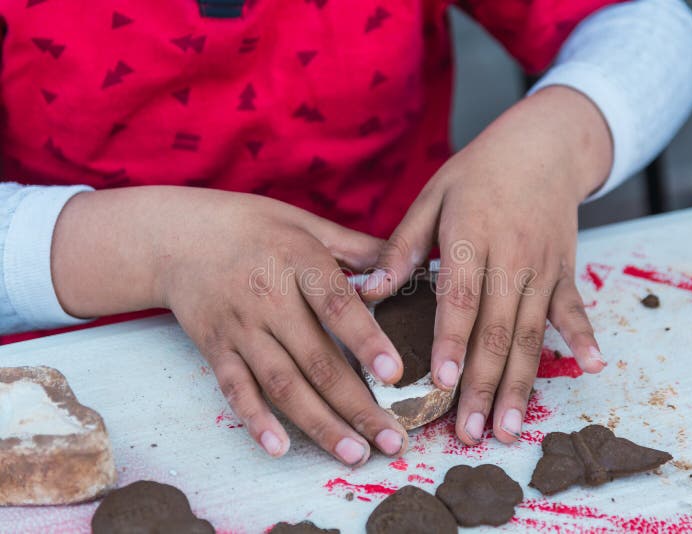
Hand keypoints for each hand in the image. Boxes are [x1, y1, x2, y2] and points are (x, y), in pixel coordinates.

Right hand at [52, 187, 407, 464]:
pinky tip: (280, 448)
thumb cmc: (252, 226)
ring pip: (283, 384)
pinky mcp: (215, 348)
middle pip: (317, 359)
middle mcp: (270, 298)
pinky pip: (235, 389)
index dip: (366, 340)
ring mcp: (240, 327)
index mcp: (299, 261)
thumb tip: (407, 264)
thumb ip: (357, 247)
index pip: (336, 305)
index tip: (394, 374)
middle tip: (393, 438)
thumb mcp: (305, 222)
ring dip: (320, 424)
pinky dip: (255, 420)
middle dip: (357, 405)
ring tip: (354, 453)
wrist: (175, 236)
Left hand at [361, 87, 612, 444]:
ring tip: (511, 427)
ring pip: (531, 333)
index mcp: (470, 238)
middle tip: (471, 432)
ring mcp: (543, 267)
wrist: (542, 146)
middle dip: (483, 386)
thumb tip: (370, 291)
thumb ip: (402, 247)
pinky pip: (573, 308)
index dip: (450, 343)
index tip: (440, 384)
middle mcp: (511, 257)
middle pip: (496, 330)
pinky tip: (592, 367)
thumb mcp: (432, 197)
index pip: (459, 299)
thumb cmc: (478, 172)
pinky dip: (583, 337)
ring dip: (522, 383)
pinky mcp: (565, 271)